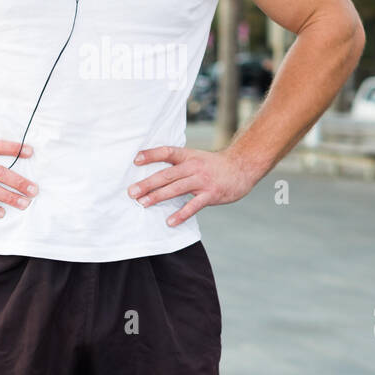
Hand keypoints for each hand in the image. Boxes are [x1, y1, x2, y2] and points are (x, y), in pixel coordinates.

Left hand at [127, 146, 257, 226]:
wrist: (242, 167)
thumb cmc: (215, 165)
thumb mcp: (197, 158)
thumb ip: (179, 164)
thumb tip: (155, 173)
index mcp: (189, 156)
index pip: (167, 152)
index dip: (151, 155)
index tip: (135, 160)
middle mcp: (194, 167)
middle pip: (167, 174)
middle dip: (148, 183)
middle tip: (131, 192)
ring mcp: (202, 180)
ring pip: (177, 188)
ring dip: (158, 196)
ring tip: (143, 204)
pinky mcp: (211, 194)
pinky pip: (193, 206)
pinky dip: (181, 214)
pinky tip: (170, 222)